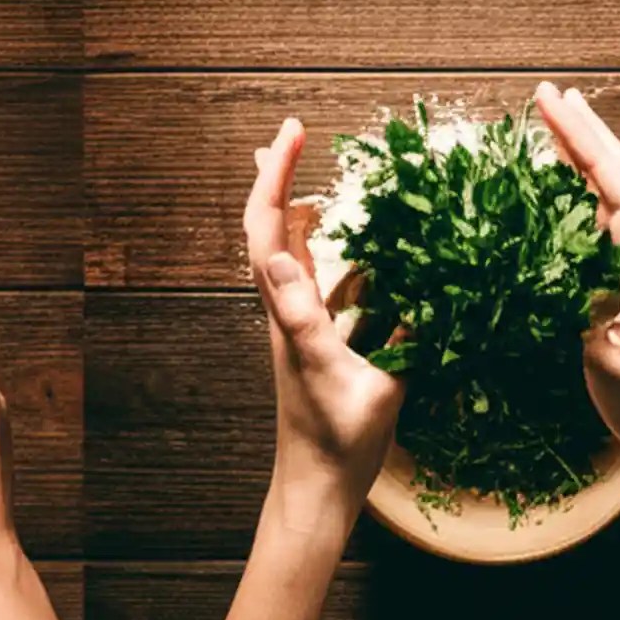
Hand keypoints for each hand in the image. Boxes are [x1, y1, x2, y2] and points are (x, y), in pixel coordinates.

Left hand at [245, 118, 404, 522]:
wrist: (320, 487)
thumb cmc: (335, 441)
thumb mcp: (335, 376)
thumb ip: (309, 318)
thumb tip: (280, 257)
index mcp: (288, 312)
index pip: (268, 230)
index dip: (276, 177)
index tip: (293, 132)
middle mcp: (286, 311)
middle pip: (270, 232)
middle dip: (278, 181)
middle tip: (292, 137)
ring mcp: (300, 326)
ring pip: (291, 256)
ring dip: (297, 213)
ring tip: (310, 179)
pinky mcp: (318, 343)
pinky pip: (319, 284)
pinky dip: (330, 254)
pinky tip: (351, 247)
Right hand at [535, 84, 619, 490]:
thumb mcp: (603, 361)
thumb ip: (574, 306)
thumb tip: (534, 262)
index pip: (619, 194)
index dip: (588, 148)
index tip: (553, 111)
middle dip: (590, 133)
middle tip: (552, 95)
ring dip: (604, 149)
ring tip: (574, 113)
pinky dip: (612, 185)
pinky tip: (594, 174)